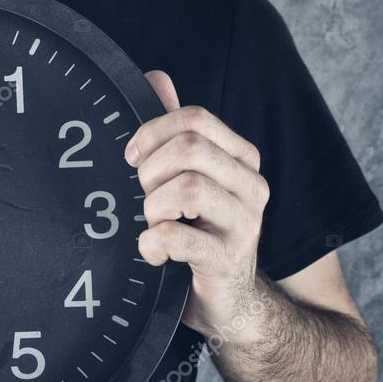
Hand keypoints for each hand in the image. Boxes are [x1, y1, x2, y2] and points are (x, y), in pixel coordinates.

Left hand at [124, 70, 269, 338]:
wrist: (227, 303)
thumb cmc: (198, 236)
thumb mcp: (185, 180)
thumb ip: (174, 133)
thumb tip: (157, 77)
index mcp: (240, 161)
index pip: (197, 119)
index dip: (153, 132)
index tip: (130, 158)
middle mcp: (251, 187)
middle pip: (191, 149)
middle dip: (151, 171)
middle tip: (142, 196)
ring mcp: (245, 225)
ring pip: (188, 188)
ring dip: (152, 207)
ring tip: (150, 224)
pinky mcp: (227, 261)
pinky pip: (178, 237)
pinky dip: (152, 244)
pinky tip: (152, 253)